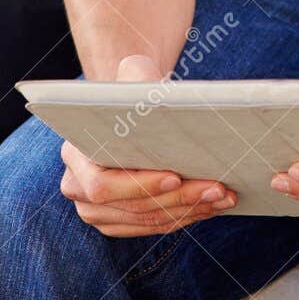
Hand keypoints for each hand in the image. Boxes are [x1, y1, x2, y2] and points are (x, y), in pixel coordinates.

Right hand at [59, 54, 237, 235]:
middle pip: (133, 207)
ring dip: (190, 210)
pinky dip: (185, 216)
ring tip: (224, 195)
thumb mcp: (132, 74)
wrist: (128, 110)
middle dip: (179, 198)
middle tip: (218, 187)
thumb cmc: (132, 90)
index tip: (176, 176)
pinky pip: (153, 226)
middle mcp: (77, 188)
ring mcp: (95, 211)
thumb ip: (135, 73)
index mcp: (74, 154)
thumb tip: (150, 86)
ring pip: (148, 220)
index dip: (140, 185)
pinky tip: (211, 204)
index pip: (103, 184)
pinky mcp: (117, 222)